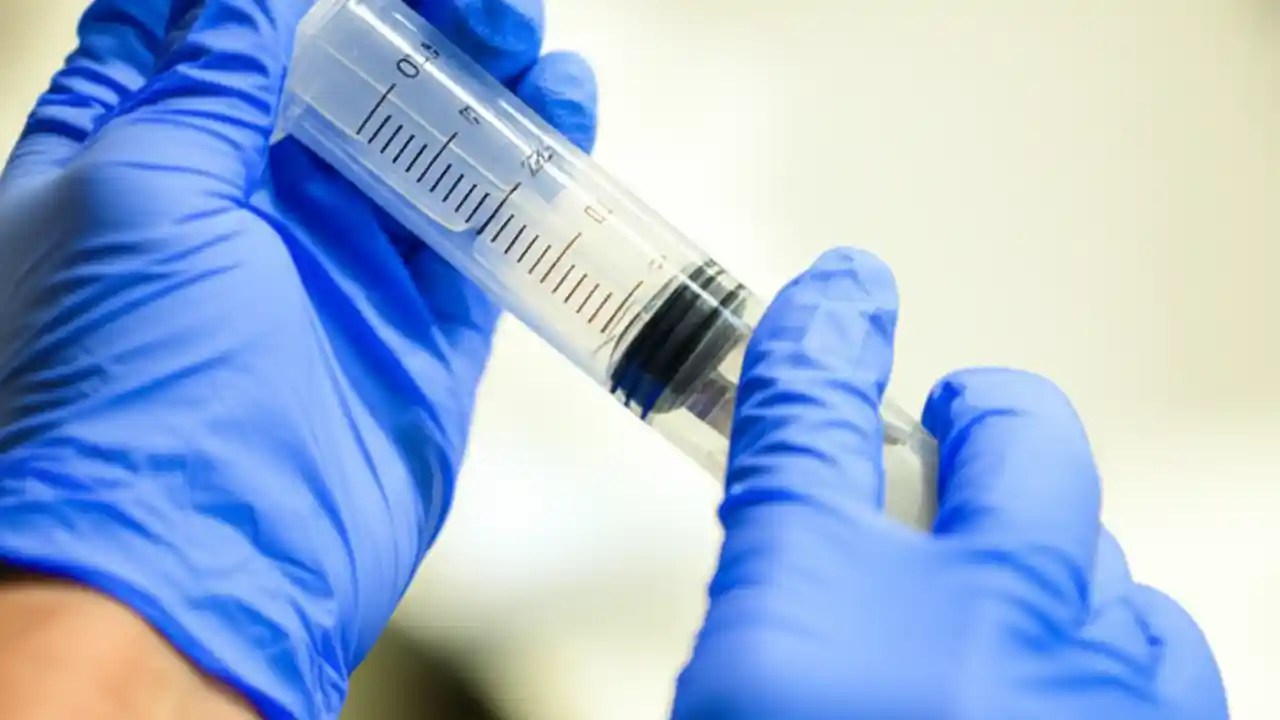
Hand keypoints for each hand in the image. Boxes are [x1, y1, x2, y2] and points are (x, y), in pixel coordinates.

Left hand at [0, 1, 595, 716]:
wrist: (204, 575)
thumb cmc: (129, 393)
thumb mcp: (142, 192)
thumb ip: (207, 82)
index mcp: (142, 158)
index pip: (202, 31)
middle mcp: (244, 207)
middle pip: (335, 72)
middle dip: (402, 18)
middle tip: (466, 4)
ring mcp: (338, 267)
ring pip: (421, 140)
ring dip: (474, 79)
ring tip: (520, 40)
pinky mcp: (419, 329)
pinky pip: (483, 231)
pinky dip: (526, 169)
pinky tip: (561, 110)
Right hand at [673, 249, 1226, 719]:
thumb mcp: (734, 699)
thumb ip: (769, 602)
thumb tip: (794, 566)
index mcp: (811, 603)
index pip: (807, 416)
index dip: (823, 339)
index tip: (845, 295)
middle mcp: (967, 620)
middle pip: (1012, 434)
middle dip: (986, 415)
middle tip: (955, 429)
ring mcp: (1089, 681)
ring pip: (1102, 551)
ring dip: (1049, 558)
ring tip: (1005, 602)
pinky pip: (1159, 646)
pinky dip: (1107, 646)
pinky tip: (1061, 678)